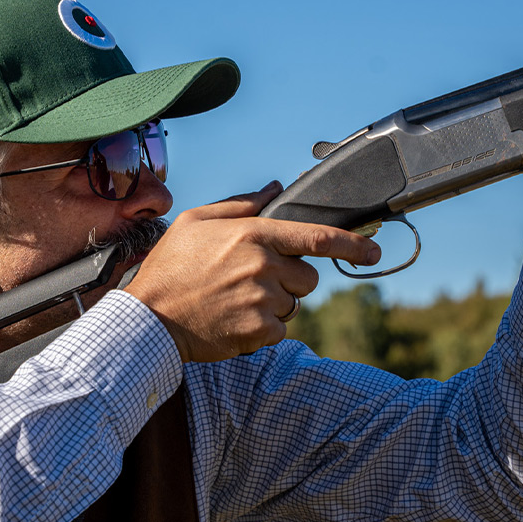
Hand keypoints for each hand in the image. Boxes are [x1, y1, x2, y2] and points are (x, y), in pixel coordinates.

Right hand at [124, 181, 380, 361]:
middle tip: (252, 281)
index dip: (351, 244)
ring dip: (274, 305)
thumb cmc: (170, 266)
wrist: (148, 318)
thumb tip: (274, 189)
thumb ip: (241, 204)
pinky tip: (233, 318)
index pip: (316, 237)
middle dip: (291, 280)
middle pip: (308, 277)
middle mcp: (263, 266)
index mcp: (253, 234)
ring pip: (293, 304)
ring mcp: (262, 300)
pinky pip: (280, 330)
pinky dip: (262, 329)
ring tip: (235, 300)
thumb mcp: (197, 221)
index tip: (374, 251)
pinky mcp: (258, 332)